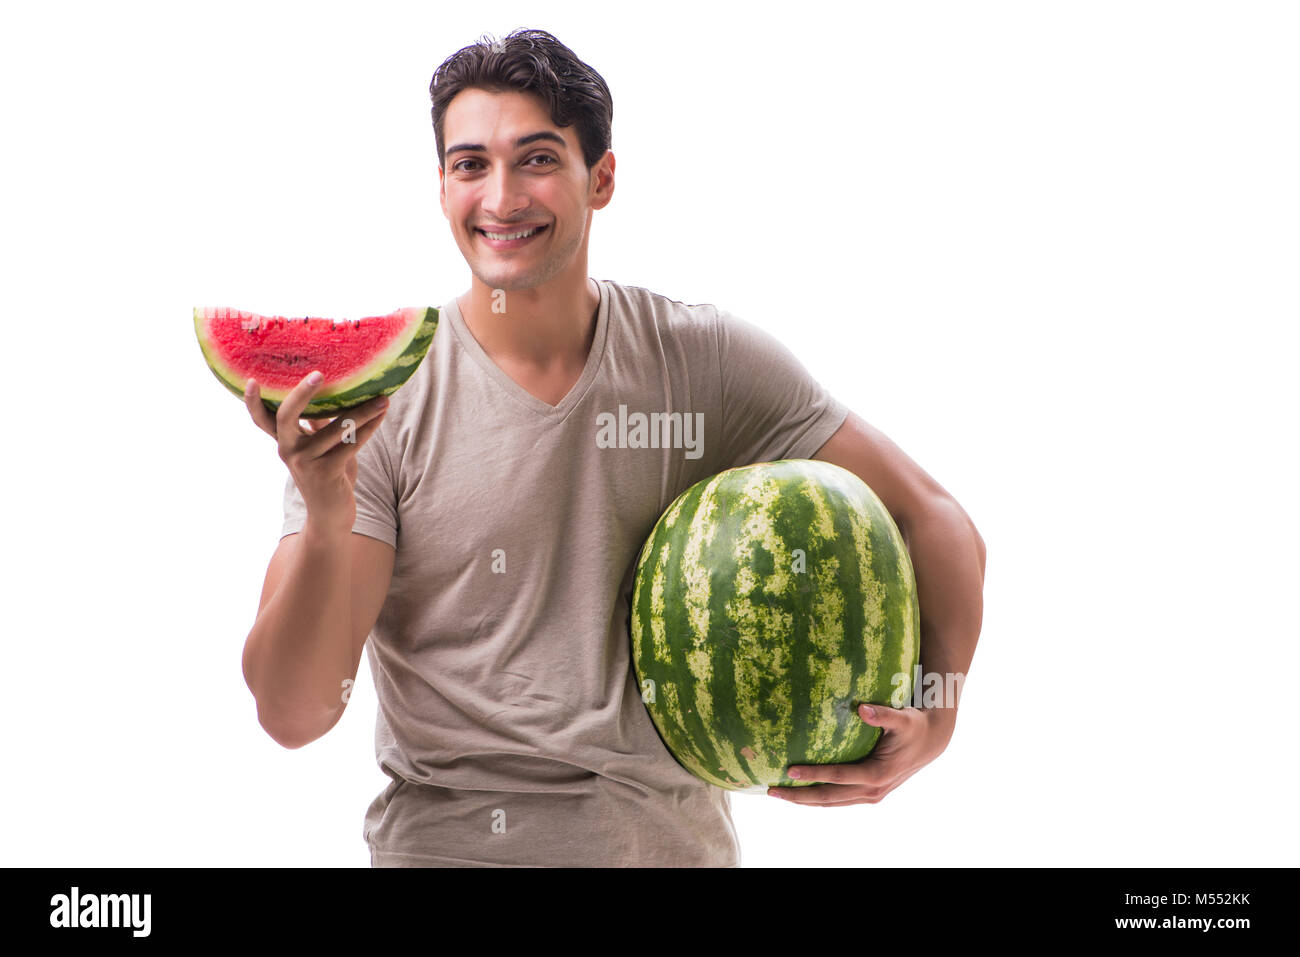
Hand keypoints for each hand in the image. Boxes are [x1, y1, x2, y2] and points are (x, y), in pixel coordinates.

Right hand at [244, 372, 388, 534]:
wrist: (330, 515)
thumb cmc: (327, 474)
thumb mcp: (318, 447)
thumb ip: (319, 423)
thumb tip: (332, 392)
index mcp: (285, 441)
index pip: (262, 419)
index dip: (252, 401)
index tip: (252, 380)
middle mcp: (289, 450)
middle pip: (286, 416)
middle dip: (301, 394)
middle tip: (318, 374)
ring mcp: (306, 462)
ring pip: (335, 429)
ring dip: (362, 412)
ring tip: (382, 399)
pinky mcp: (326, 473)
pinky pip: (351, 444)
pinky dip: (369, 428)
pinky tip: (381, 415)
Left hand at [767, 704, 955, 805]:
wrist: (930, 741)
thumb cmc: (913, 725)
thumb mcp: (902, 717)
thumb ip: (883, 714)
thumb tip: (862, 708)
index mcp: (878, 774)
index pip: (839, 777)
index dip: (815, 775)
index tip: (790, 770)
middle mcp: (873, 790)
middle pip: (829, 798)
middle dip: (799, 796)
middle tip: (771, 790)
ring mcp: (870, 796)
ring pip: (831, 803)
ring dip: (804, 801)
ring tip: (778, 793)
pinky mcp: (868, 794)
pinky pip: (838, 800)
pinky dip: (818, 798)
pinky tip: (800, 792)